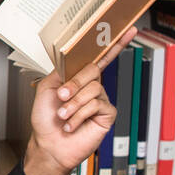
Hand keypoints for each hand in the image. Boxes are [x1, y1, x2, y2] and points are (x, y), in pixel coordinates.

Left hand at [27, 27, 137, 174]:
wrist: (48, 145)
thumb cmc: (46, 120)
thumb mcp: (46, 89)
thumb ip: (61, 71)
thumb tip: (75, 60)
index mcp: (78, 77)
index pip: (98, 57)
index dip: (114, 43)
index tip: (128, 29)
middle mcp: (91, 86)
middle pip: (93, 70)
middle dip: (74, 85)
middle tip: (61, 98)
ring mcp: (100, 99)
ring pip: (93, 88)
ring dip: (73, 104)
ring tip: (63, 116)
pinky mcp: (106, 114)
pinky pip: (97, 104)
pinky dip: (80, 114)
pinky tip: (72, 124)